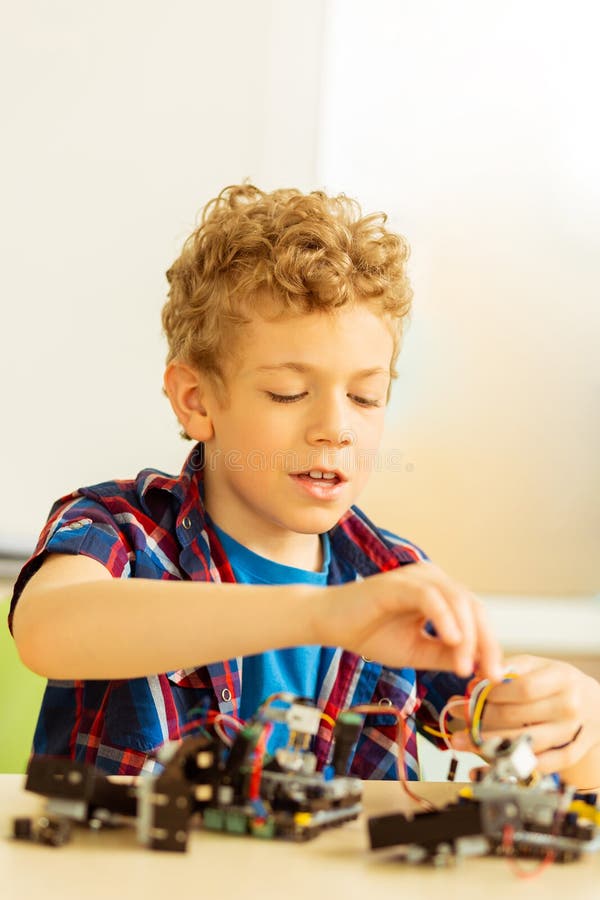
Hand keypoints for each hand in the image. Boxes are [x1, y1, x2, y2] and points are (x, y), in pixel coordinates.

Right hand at [317, 561, 502, 679]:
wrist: (329, 623)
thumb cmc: (369, 632)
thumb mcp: (416, 650)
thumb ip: (445, 654)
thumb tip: (479, 666)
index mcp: (440, 594)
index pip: (476, 616)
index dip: (489, 646)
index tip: (494, 677)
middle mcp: (434, 579)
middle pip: (474, 607)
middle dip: (486, 643)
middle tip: (490, 674)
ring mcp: (418, 578)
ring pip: (458, 601)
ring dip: (466, 636)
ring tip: (464, 666)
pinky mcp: (400, 583)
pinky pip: (431, 598)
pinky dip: (444, 619)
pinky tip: (451, 640)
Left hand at [450, 654, 599, 776]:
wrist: (596, 704)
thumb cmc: (561, 682)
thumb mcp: (540, 665)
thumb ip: (510, 668)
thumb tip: (476, 678)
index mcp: (562, 678)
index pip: (523, 689)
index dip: (494, 693)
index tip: (474, 694)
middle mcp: (569, 706)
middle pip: (519, 717)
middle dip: (483, 718)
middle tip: (460, 718)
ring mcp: (573, 732)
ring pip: (527, 743)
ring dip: (491, 745)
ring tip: (465, 742)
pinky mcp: (574, 753)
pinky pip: (544, 764)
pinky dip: (517, 763)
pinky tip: (494, 761)